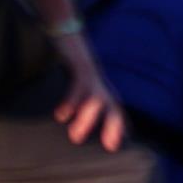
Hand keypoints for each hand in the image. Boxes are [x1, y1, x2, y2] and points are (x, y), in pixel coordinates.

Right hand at [49, 32, 125, 149]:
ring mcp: (92, 77)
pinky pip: (78, 85)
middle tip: (111, 147)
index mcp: (102, 92)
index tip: (119, 150)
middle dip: (114, 127)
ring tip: (75, 137)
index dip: (120, 130)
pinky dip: (72, 100)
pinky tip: (61, 115)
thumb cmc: (71, 65)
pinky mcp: (80, 67)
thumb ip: (79, 104)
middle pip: (114, 108)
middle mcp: (101, 86)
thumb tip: (69, 126)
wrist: (68, 32)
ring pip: (96, 100)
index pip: (117, 113)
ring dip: (88, 118)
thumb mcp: (80, 85)